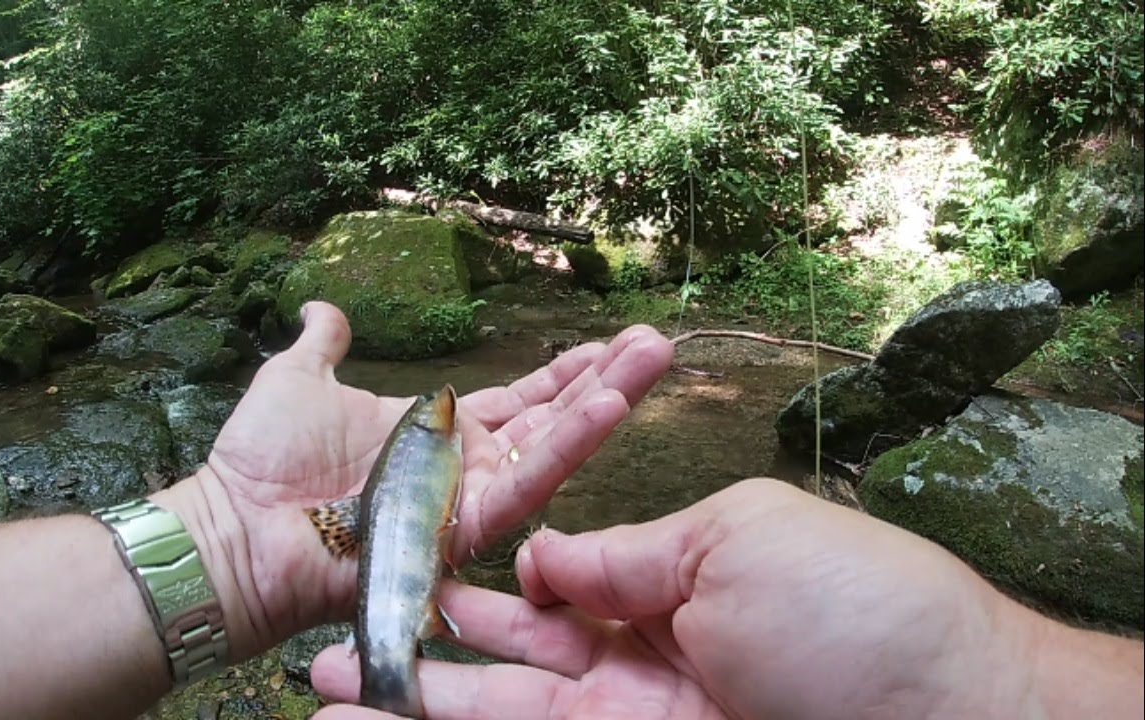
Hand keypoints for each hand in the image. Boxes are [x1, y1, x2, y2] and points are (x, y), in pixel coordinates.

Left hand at [157, 301, 674, 659]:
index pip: (519, 401)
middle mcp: (467, 468)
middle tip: (656, 342)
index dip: (561, 372)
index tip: (604, 340)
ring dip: (606, 401)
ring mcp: (471, 498)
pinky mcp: (466, 527)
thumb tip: (323, 308)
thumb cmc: (262, 462)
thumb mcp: (298, 380)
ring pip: (555, 446)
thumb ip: (323, 345)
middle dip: (606, 379)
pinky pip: (530, 484)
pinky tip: (609, 405)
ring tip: (653, 358)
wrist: (236, 525)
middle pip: (553, 419)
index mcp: (439, 434)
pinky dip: (571, 444)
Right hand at [311, 478, 1140, 718]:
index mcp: (667, 587)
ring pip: (497, 714)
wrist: (945, 717)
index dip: (480, 583)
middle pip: (506, 659)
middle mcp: (637, 664)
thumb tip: (543, 551)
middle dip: (421, 650)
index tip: (411, 569)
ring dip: (408, 701)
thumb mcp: (736, 540)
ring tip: (317, 686)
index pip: (550, 584)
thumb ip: (627, 553)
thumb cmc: (856, 608)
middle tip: (329, 640)